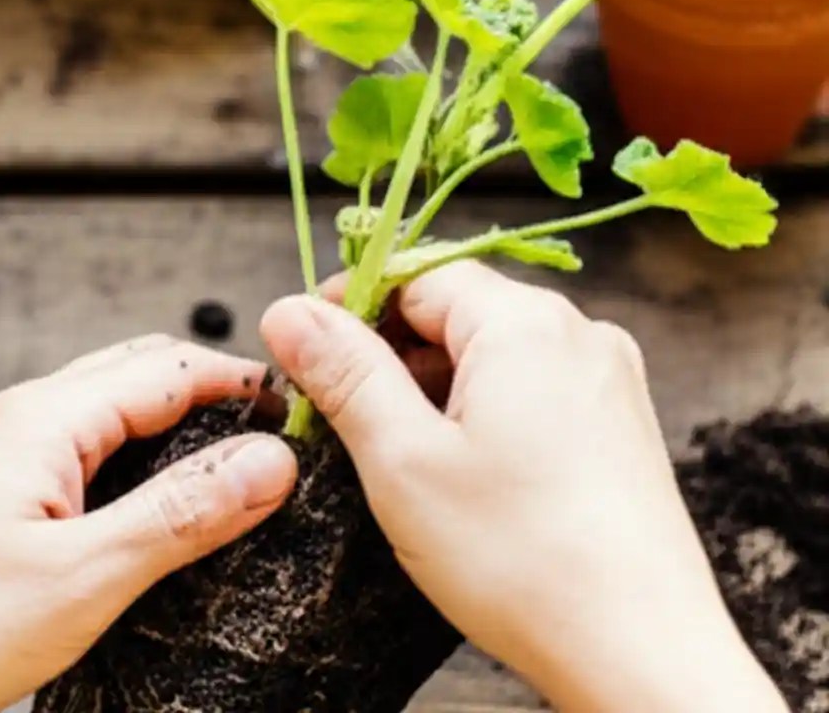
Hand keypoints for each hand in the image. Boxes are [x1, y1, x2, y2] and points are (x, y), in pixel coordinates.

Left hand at [0, 336, 296, 712]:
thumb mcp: (83, 578)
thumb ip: (181, 514)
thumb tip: (268, 461)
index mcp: (43, 419)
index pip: (168, 368)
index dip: (241, 383)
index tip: (298, 411)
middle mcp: (15, 418)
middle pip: (135, 377)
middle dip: (207, 398)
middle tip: (268, 443)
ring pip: (101, 418)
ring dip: (165, 434)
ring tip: (220, 482)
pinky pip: (69, 457)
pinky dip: (122, 471)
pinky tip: (140, 518)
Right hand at [261, 262, 786, 712]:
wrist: (639, 652)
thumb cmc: (520, 560)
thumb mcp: (402, 459)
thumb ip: (344, 373)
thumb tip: (290, 312)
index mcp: (525, 324)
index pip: (416, 276)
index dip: (349, 307)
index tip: (303, 354)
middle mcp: (578, 336)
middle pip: (456, 313)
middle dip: (386, 355)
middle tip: (335, 418)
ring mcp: (607, 382)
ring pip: (492, 357)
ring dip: (430, 391)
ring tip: (394, 458)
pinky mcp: (618, 429)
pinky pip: (532, 394)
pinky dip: (479, 416)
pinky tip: (457, 474)